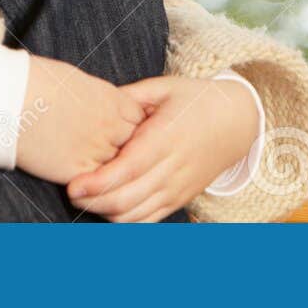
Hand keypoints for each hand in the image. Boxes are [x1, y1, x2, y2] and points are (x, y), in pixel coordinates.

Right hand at [12, 54, 147, 183]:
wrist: (13, 98)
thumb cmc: (40, 81)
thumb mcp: (81, 82)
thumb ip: (101, 99)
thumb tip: (104, 108)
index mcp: (113, 101)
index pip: (140, 121)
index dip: (132, 127)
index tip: (123, 131)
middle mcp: (110, 126)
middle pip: (134, 146)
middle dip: (127, 149)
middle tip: (116, 152)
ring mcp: (96, 150)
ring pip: (118, 168)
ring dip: (113, 169)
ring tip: (103, 169)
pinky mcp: (77, 171)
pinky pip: (99, 184)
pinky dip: (97, 184)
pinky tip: (89, 180)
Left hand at [64, 74, 259, 221]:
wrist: (236, 121)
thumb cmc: (196, 99)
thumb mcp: (164, 87)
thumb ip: (130, 96)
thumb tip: (96, 102)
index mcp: (167, 137)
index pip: (129, 170)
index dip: (99, 183)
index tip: (74, 184)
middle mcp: (174, 168)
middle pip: (128, 198)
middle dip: (94, 201)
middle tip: (71, 192)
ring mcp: (178, 188)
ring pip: (137, 215)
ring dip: (107, 213)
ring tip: (86, 199)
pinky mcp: (181, 199)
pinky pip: (150, 221)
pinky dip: (126, 221)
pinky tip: (108, 208)